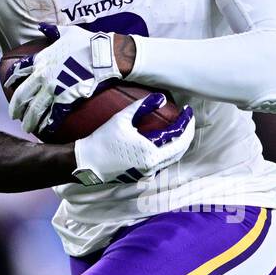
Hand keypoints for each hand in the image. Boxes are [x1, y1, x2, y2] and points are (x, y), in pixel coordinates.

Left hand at [9, 25, 116, 136]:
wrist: (105, 54)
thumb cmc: (88, 42)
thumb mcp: (67, 32)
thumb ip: (52, 31)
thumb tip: (43, 26)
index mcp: (42, 60)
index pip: (20, 71)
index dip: (12, 79)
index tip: (8, 86)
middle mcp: (43, 76)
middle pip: (22, 94)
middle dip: (16, 107)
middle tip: (14, 115)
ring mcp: (54, 89)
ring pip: (35, 108)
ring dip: (29, 120)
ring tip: (26, 127)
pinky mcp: (66, 99)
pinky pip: (53, 116)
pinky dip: (48, 125)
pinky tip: (44, 131)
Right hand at [72, 94, 194, 186]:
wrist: (87, 163)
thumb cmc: (103, 139)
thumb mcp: (122, 118)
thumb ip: (143, 106)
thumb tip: (162, 98)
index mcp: (150, 153)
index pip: (179, 136)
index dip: (187, 122)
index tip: (188, 110)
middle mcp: (152, 166)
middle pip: (181, 149)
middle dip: (188, 133)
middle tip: (188, 118)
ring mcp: (148, 173)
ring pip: (173, 158)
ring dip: (179, 143)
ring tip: (180, 128)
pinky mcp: (142, 176)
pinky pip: (162, 163)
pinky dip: (168, 151)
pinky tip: (166, 141)